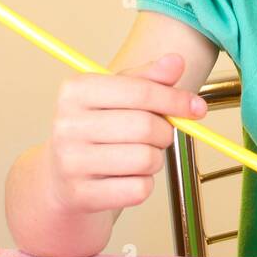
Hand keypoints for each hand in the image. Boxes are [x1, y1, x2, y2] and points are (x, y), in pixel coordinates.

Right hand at [47, 54, 207, 214]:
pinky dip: (144, 184)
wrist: (60, 177)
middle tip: (158, 135)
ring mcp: (71, 162)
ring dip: (155, 160)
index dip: (176, 100)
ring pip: (146, 160)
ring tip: (138, 155)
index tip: (196, 107)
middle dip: (164, 133)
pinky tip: (126, 176)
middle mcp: (67, 124)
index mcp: (75, 90)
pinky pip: (139, 189)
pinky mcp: (81, 195)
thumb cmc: (97, 129)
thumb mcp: (117, 95)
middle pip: (146, 127)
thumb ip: (149, 78)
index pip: (141, 91)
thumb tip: (175, 62)